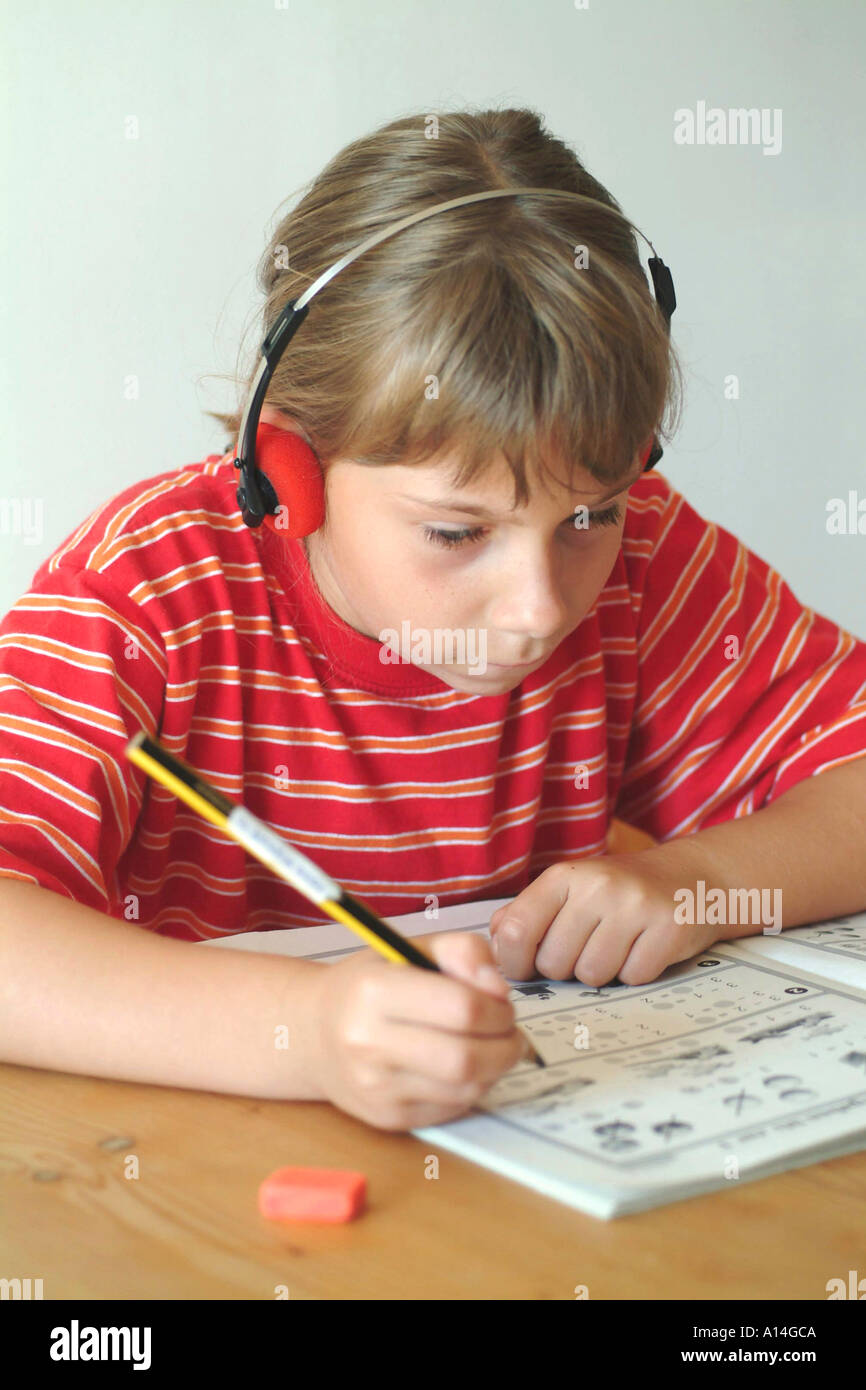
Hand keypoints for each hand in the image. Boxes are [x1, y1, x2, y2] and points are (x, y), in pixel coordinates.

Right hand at [309, 931, 528, 1130]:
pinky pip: (452, 1108)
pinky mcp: (386, 1117)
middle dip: (505, 1045)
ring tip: (491, 1047)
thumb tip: (499, 988)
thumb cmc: (370, 985)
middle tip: (509, 1031)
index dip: (498, 1008)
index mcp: (374, 991)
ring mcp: (375, 1087)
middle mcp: (368, 1043)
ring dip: (495, 1068)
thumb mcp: (411, 948)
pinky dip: (472, 1087)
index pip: (462, 1008)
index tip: (503, 1003)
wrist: (314, 1033)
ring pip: (465, 1088)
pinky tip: (463, 1067)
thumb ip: (462, 951)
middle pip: (467, 1057)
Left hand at [489, 851, 719, 986]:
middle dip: (565, 968)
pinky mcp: (668, 929)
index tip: (526, 967)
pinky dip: (634, 973)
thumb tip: (496, 942)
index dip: (514, 962)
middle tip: (586, 947)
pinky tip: (641, 949)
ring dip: (600, 972)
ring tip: (615, 946)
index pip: (516, 932)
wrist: (692, 878)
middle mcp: (598, 886)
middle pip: (553, 963)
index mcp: (564, 875)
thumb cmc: (620, 891)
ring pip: (591, 975)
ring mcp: (635, 907)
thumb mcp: (570, 890)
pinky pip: (632, 978)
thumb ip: (527, 912)